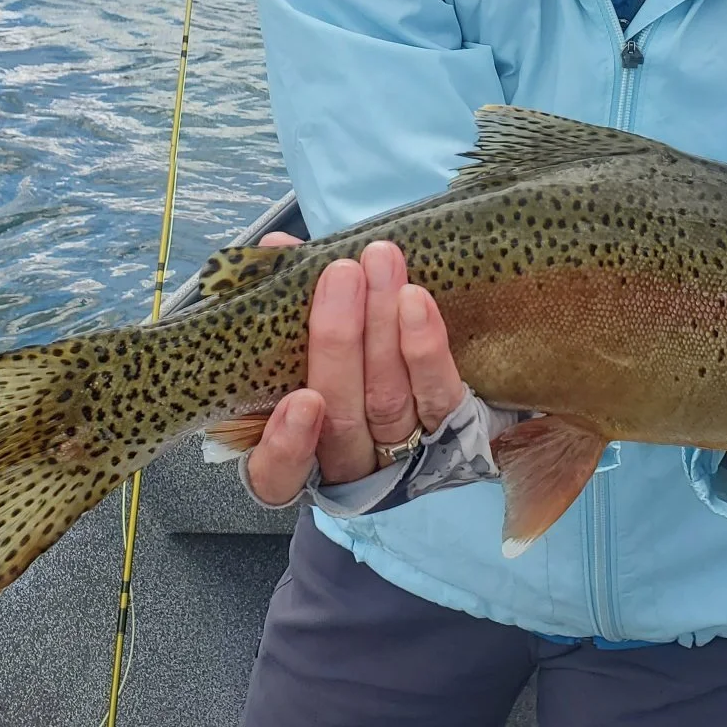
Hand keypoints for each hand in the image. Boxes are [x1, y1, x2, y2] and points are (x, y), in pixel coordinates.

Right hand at [244, 236, 465, 505]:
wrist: (414, 385)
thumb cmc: (337, 361)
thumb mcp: (298, 343)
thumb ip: (283, 303)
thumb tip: (275, 250)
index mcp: (294, 455)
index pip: (278, 475)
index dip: (286, 445)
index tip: (301, 400)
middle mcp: (347, 465)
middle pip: (343, 416)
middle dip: (340, 342)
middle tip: (341, 274)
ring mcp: (403, 455)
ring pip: (390, 399)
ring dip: (384, 326)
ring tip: (381, 262)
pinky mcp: (452, 434)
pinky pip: (440, 396)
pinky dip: (427, 349)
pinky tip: (416, 300)